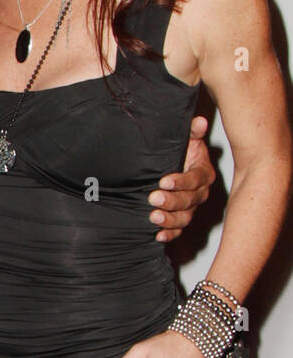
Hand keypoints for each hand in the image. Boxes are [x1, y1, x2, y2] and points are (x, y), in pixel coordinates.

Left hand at [150, 115, 215, 241]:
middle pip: (189, 200)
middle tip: (154, 198)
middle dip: (172, 201)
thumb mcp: (185, 141)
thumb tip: (199, 121)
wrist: (171, 167)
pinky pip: (178, 230)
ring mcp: (191, 208)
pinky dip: (169, 234)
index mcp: (202, 173)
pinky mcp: (181, 218)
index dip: (180, 181)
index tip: (164, 181)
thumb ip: (192, 133)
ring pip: (184, 217)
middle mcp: (199, 193)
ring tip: (154, 217)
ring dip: (170, 219)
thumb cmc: (180, 153)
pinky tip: (157, 236)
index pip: (194, 179)